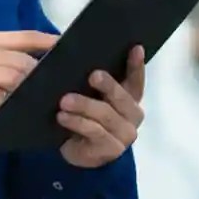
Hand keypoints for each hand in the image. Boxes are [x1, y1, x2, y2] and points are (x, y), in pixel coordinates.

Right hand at [0, 31, 58, 138]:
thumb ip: (10, 66)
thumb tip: (46, 67)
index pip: (24, 36)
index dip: (49, 42)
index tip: (71, 50)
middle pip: (21, 60)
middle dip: (40, 77)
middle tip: (58, 91)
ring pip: (11, 77)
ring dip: (26, 92)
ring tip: (41, 103)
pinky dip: (6, 104)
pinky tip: (14, 112)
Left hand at [58, 46, 146, 167]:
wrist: (75, 150)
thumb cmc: (83, 115)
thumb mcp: (88, 95)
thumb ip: (92, 81)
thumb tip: (80, 56)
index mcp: (129, 97)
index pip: (136, 79)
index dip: (136, 64)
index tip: (135, 47)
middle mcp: (132, 115)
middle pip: (123, 97)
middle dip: (108, 85)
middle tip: (93, 75)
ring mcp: (124, 134)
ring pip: (106, 115)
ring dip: (84, 106)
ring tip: (64, 100)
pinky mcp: (112, 149)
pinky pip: (94, 132)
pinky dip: (77, 122)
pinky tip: (62, 116)